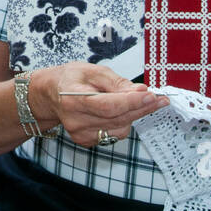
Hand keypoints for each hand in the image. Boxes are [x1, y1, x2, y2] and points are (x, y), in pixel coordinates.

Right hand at [28, 62, 167, 146]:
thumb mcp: (92, 70)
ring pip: (119, 129)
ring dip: (134, 115)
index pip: (107, 105)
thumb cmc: (70, 78)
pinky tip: (121, 111)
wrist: (51, 94)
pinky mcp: (86, 141)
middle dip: (141, 108)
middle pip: (117, 118)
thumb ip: (117, 82)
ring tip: (140, 101)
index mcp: (72, 99)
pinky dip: (123, 122)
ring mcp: (80, 134)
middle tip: (159, 98)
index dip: (131, 102)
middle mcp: (75, 120)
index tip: (151, 95)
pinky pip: (114, 134)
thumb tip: (140, 91)